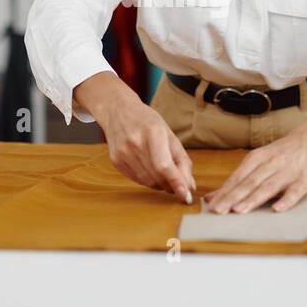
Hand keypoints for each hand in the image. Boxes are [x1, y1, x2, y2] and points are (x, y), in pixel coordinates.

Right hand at [76, 73, 195, 202]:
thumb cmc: (147, 121)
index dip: (176, 183)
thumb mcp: (169, 134)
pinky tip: (151, 171)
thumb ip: (182, 160)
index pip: (164, 165)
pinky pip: (137, 179)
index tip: (186, 196)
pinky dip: (148, 180)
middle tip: (179, 186)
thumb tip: (190, 186)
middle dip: (171, 185)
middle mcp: (135, 143)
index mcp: (152, 132)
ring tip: (165, 175)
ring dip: (160, 184)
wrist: (117, 110)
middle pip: (157, 176)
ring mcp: (123, 152)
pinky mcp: (116, 160)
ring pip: (147, 181)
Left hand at [203, 125, 306, 213]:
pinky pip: (295, 191)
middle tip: (219, 211)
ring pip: (269, 186)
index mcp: (257, 158)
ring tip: (239, 210)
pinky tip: (277, 209)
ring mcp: (288, 171)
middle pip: (250, 182)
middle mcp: (271, 163)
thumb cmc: (279, 155)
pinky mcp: (305, 179)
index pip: (238, 177)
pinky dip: (286, 200)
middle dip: (233, 197)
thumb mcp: (257, 161)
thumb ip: (236, 180)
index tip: (212, 205)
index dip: (225, 191)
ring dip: (254, 198)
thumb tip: (211, 197)